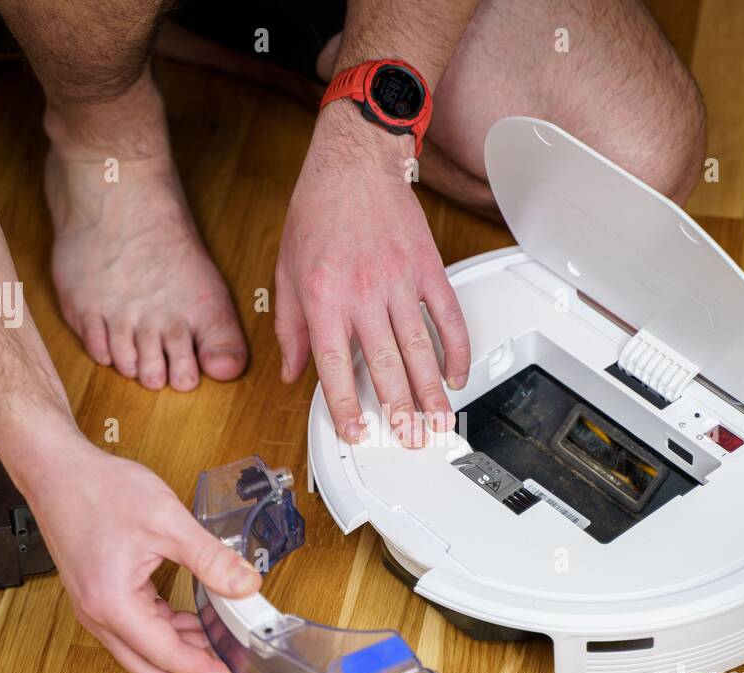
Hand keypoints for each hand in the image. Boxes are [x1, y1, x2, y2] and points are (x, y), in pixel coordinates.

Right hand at [19, 436, 259, 672]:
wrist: (56, 471)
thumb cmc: (98, 490)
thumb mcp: (167, 521)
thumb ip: (210, 559)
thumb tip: (245, 585)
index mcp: (113, 604)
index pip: (168, 657)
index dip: (208, 670)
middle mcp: (99, 616)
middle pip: (152, 668)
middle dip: (196, 670)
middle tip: (234, 662)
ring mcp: (96, 609)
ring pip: (144, 652)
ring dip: (183, 649)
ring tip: (223, 637)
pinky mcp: (99, 598)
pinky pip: (136, 630)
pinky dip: (167, 631)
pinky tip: (195, 619)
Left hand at [274, 104, 470, 446]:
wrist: (352, 160)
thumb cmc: (317, 209)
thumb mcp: (286, 269)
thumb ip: (290, 326)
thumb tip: (291, 370)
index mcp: (323, 297)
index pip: (336, 366)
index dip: (347, 406)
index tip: (357, 432)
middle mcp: (362, 292)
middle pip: (386, 365)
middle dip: (399, 411)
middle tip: (410, 440)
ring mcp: (398, 280)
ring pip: (419, 348)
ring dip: (431, 392)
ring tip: (440, 421)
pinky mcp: (425, 267)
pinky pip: (447, 315)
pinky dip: (455, 348)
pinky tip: (456, 374)